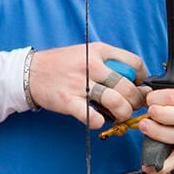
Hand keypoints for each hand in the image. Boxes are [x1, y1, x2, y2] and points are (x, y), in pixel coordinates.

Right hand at [27, 42, 146, 128]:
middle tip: (132, 106)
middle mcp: (92, 65)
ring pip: (116, 102)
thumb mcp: (87, 52)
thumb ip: (109, 62)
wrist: (31, 71)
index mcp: (99, 51)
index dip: (142, 79)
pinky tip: (98, 119)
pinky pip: (92, 117)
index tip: (139, 86)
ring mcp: (80, 83)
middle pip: (128, 87)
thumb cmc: (62, 64)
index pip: (135, 63)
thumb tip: (135, 79)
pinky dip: (99, 122)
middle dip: (136, 102)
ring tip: (119, 116)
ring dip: (122, 113)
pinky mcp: (68, 101)